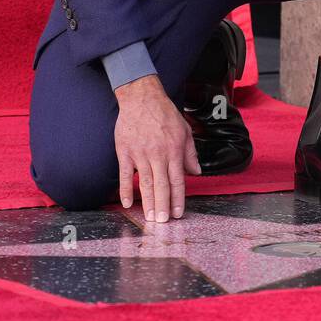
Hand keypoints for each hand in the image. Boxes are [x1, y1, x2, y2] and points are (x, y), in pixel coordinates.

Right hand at [113, 74, 200, 221]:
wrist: (141, 97)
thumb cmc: (164, 113)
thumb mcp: (184, 130)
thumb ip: (190, 152)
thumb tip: (196, 172)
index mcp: (174, 150)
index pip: (178, 180)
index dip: (178, 199)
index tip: (178, 214)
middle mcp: (157, 154)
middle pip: (161, 185)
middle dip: (163, 206)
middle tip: (163, 223)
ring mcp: (140, 153)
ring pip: (144, 183)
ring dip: (148, 202)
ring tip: (150, 218)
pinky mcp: (124, 151)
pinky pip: (124, 174)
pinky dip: (125, 189)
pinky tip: (128, 203)